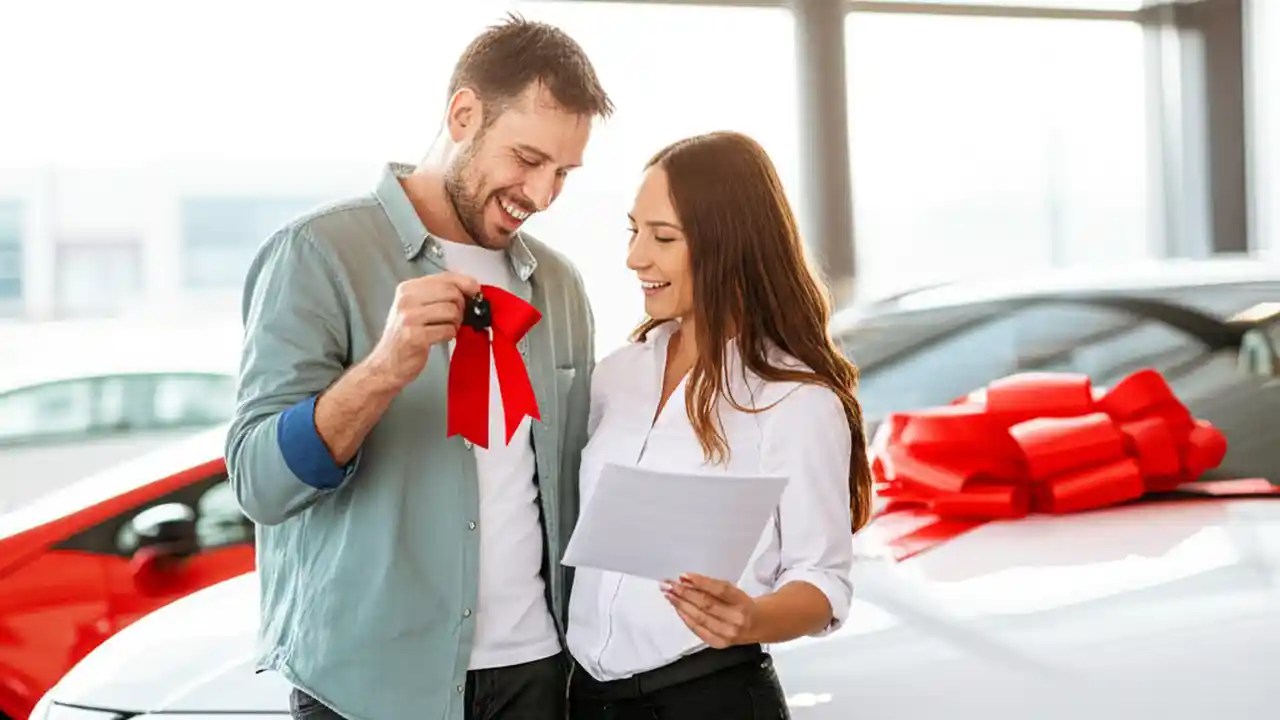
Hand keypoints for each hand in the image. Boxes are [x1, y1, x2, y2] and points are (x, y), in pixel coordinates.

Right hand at [368, 272, 480, 388]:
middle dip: (461, 307)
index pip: (445, 277)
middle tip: (455, 318)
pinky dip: (449, 335)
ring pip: (452, 311)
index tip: (475, 291)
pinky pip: (448, 330)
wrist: (386, 364)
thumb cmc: (404, 336)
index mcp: (407, 288)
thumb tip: (470, 287)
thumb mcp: (415, 307)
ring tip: (444, 328)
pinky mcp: (416, 337)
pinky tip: (438, 338)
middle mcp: (406, 300)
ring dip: (455, 323)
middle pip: (452, 293)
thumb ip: (438, 294)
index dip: (466, 283)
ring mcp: (409, 318)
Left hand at [661, 573, 758, 648]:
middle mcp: (736, 619)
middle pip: (707, 604)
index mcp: (742, 601)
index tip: (683, 576)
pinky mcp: (719, 643)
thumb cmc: (743, 604)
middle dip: (684, 593)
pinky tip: (678, 609)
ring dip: (681, 605)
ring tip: (669, 594)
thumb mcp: (734, 591)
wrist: (760, 625)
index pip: (719, 590)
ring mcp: (728, 634)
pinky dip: (686, 618)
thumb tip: (686, 581)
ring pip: (700, 618)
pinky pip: (699, 630)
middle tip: (669, 584)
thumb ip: (712, 587)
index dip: (700, 582)